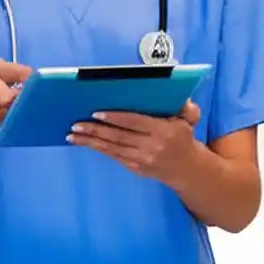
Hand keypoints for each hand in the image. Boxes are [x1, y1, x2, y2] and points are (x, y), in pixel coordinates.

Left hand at [67, 100, 201, 185]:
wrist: (186, 169)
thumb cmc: (183, 137)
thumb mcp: (190, 120)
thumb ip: (187, 107)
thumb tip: (179, 95)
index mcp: (163, 131)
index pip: (135, 122)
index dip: (115, 118)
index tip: (96, 112)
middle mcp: (151, 147)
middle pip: (118, 137)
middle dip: (95, 130)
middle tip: (76, 124)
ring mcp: (141, 160)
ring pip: (112, 149)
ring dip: (90, 141)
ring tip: (73, 134)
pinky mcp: (135, 168)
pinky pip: (113, 156)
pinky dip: (97, 149)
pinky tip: (84, 143)